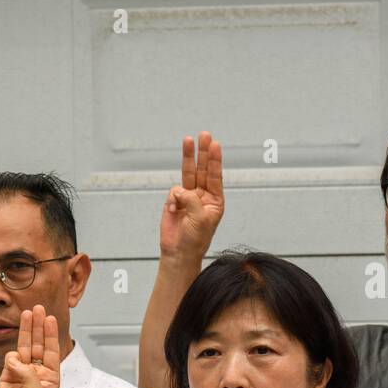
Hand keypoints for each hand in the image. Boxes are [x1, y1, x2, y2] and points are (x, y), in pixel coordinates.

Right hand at [0, 306, 60, 387]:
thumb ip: (29, 375)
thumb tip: (16, 360)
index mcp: (50, 378)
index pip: (52, 351)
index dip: (50, 334)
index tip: (50, 318)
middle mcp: (37, 373)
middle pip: (38, 345)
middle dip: (38, 326)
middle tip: (38, 308)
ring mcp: (22, 373)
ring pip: (24, 347)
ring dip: (26, 331)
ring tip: (27, 314)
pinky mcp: (7, 376)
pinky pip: (10, 360)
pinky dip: (12, 358)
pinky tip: (14, 364)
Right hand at [160, 131, 223, 265]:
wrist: (178, 253)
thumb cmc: (195, 240)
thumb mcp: (199, 218)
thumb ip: (191, 200)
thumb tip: (179, 189)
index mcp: (215, 200)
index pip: (215, 175)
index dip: (214, 160)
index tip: (215, 145)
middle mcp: (202, 196)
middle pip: (203, 169)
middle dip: (203, 152)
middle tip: (204, 135)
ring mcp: (188, 197)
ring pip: (188, 173)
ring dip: (188, 157)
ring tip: (188, 140)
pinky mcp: (174, 201)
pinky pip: (173, 192)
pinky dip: (172, 200)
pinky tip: (172, 211)